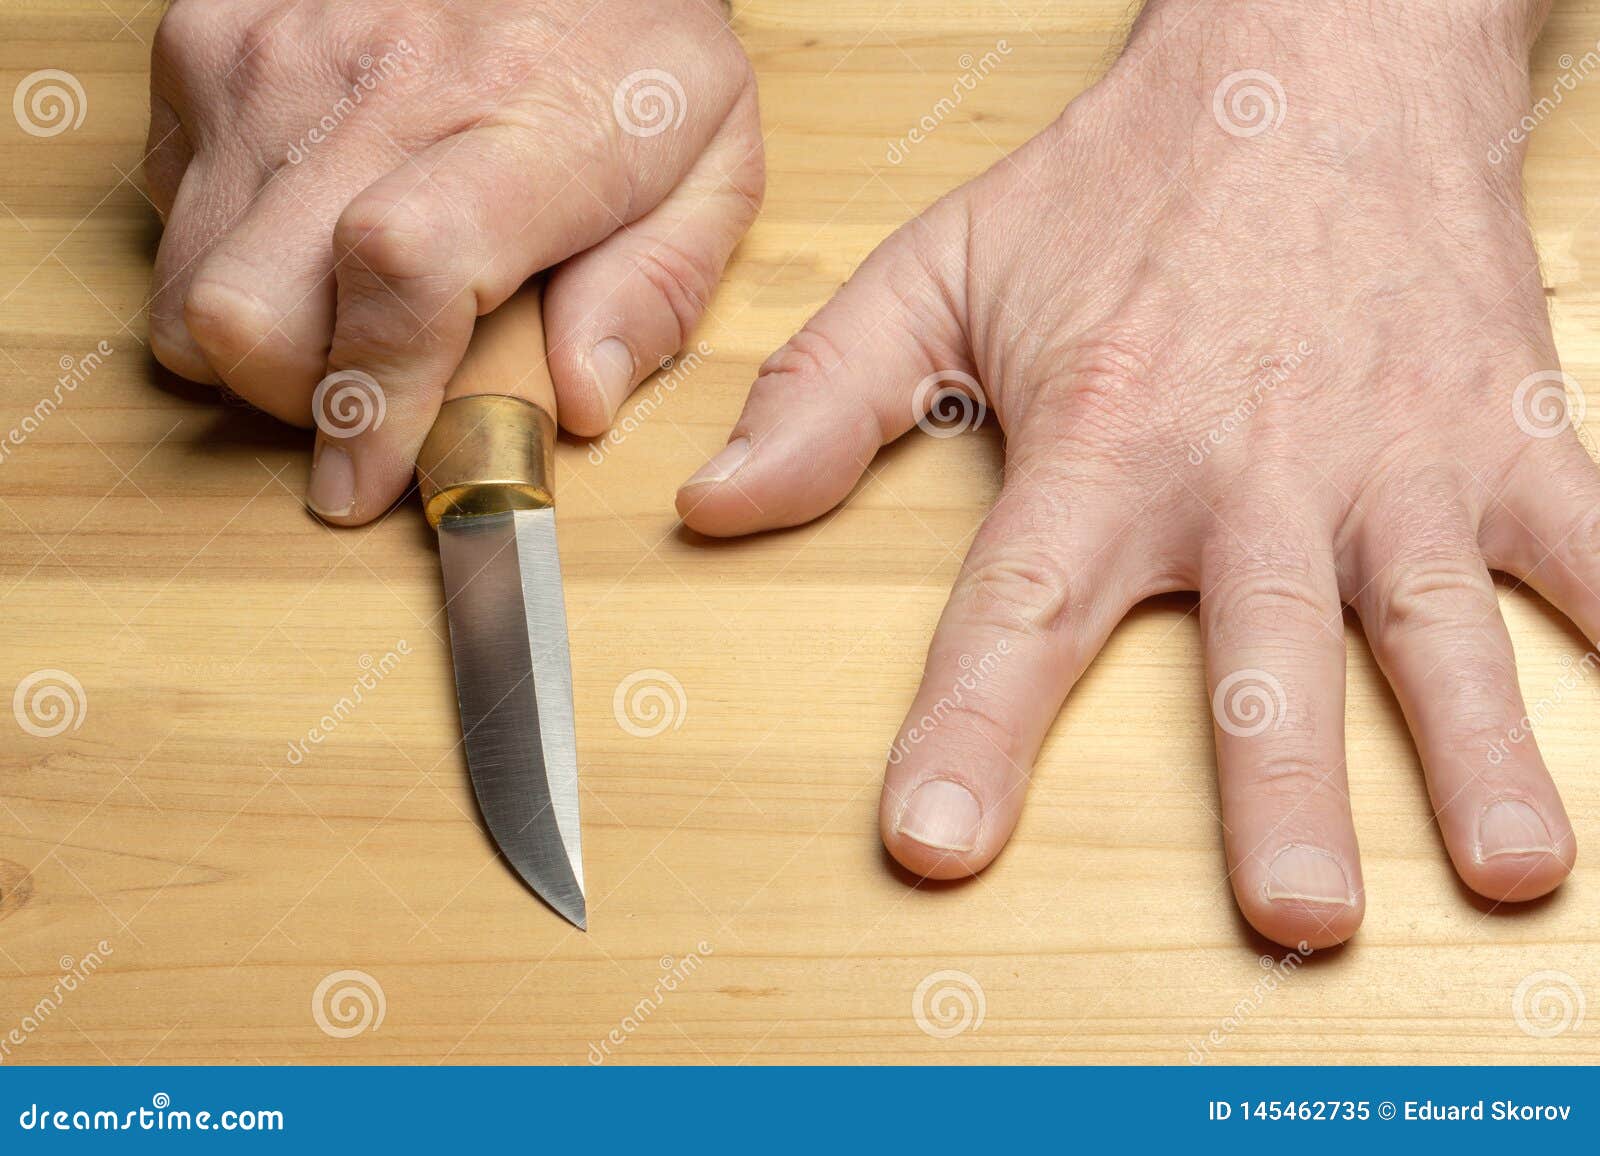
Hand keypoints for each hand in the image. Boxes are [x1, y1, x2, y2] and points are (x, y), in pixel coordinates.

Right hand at [147, 0, 761, 522]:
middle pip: (250, 311)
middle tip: (366, 396)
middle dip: (300, 399)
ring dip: (261, 338)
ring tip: (343, 312)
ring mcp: (273, 56)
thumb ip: (655, 290)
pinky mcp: (208, 39)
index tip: (364, 482)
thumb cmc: (633, 44)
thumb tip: (576, 401)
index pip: (401, 273)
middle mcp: (376, 85)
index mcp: (523, 123)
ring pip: (190, 283)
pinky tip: (310, 224)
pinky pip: (167, 205)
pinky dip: (230, 249)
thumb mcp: (708, 164)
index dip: (368, 402)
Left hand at [676, 0, 1582, 947]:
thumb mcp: (941, 269)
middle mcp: (1251, 469)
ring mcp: (1394, 456)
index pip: (1015, 615)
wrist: (1316, 55)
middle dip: (1275, 793)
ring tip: (1511, 866)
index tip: (935, 843)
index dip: (968, 732)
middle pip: (1256, 658)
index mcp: (1102, 445)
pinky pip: (1591, 535)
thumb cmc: (1124, 184)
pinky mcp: (1508, 425)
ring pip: (1435, 624)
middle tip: (1292, 913)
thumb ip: (825, 394)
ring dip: (1478, 751)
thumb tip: (711, 506)